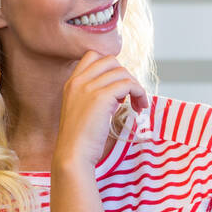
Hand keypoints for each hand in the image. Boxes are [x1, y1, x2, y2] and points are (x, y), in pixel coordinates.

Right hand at [53, 50, 148, 171]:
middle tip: (131, 95)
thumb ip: (96, 94)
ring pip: (122, 73)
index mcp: (71, 82)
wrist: (73, 155)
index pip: (93, 56)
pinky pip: (129, 85)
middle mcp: (78, 81)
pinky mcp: (101, 97)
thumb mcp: (84, 109)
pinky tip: (140, 108)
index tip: (118, 85)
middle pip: (110, 60)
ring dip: (136, 86)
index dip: (111, 66)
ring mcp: (89, 88)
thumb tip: (121, 88)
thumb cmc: (81, 139)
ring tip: (138, 105)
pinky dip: (139, 93)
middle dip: (125, 75)